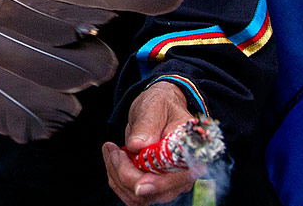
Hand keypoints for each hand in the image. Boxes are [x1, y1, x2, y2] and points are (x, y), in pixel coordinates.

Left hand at [103, 82, 200, 204]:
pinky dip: (116, 178)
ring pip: (139, 197)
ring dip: (117, 176)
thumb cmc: (160, 105)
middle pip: (155, 192)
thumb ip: (147, 124)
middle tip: (112, 149)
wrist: (158, 110)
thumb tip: (138, 145)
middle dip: (126, 175)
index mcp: (192, 153)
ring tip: (111, 149)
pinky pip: (131, 194)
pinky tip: (114, 157)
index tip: (138, 185)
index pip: (179, 179)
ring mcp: (168, 183)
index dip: (158, 185)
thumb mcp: (154, 107)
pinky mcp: (153, 185)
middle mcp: (184, 174)